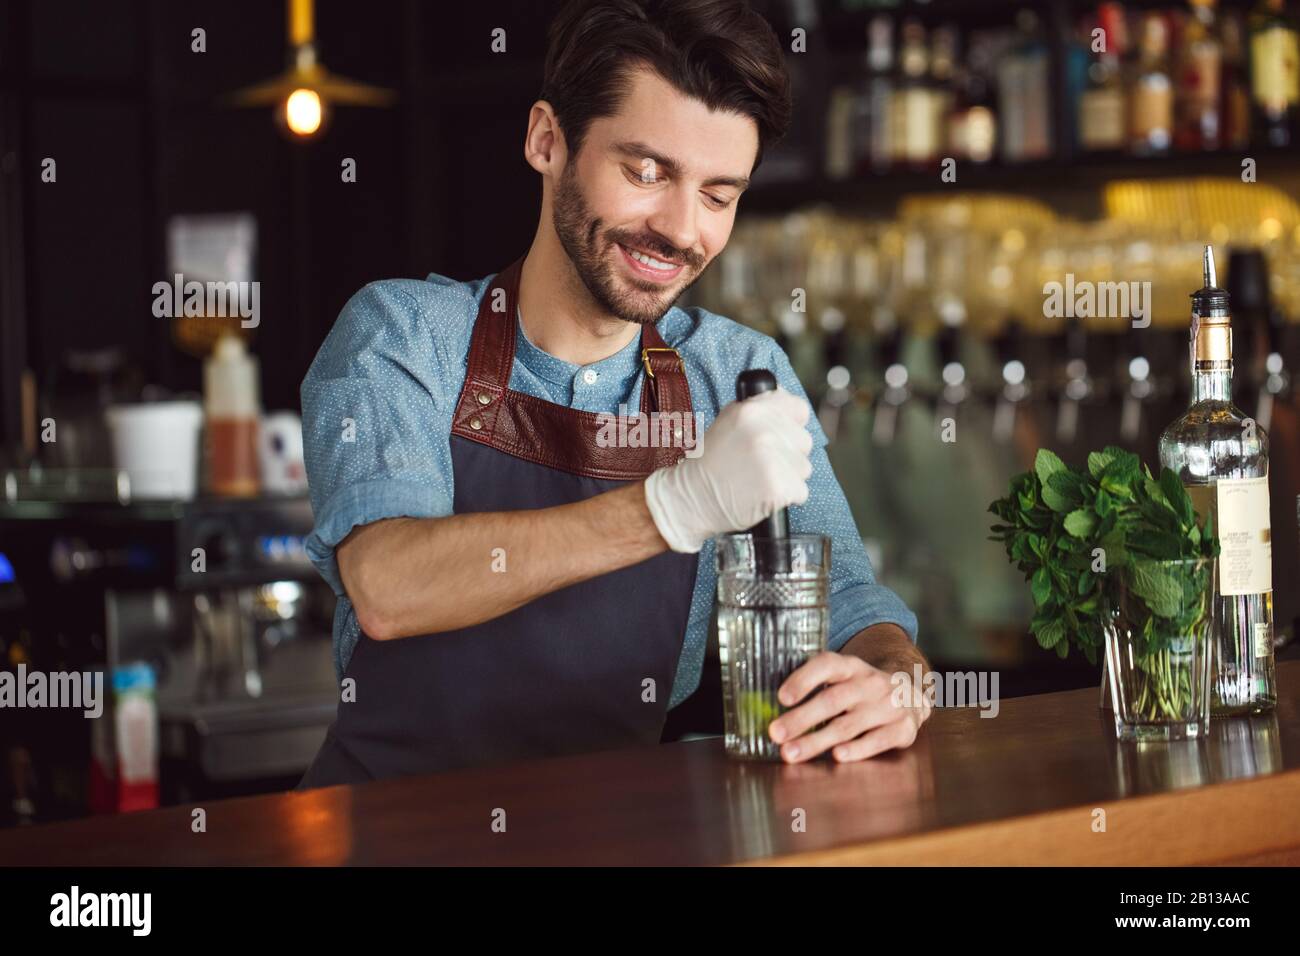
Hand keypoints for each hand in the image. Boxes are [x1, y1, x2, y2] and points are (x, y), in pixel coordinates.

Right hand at [643, 388, 812, 552]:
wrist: (692, 499)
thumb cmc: (710, 462)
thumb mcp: (728, 421)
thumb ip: (759, 409)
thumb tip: (788, 404)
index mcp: (752, 411)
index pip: (799, 409)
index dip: (792, 423)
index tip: (782, 436)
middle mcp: (765, 431)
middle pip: (804, 441)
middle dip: (789, 454)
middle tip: (762, 464)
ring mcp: (774, 460)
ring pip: (804, 467)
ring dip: (788, 476)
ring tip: (759, 479)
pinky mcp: (780, 487)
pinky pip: (801, 491)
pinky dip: (786, 497)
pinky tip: (763, 495)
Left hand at [767, 652, 931, 762]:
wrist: (912, 694)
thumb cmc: (861, 690)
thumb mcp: (843, 678)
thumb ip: (814, 687)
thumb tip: (765, 706)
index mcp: (850, 666)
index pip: (826, 664)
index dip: (803, 679)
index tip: (781, 697)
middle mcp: (870, 682)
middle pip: (833, 700)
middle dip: (802, 718)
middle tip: (775, 733)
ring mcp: (889, 705)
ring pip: (849, 725)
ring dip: (818, 741)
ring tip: (791, 753)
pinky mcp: (903, 728)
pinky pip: (878, 740)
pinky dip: (857, 749)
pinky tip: (837, 756)